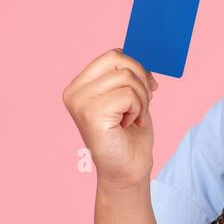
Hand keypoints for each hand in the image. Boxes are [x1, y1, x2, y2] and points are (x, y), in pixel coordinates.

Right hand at [61, 48, 159, 189]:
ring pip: (126, 77)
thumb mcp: (130, 97)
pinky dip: (139, 109)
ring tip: (135, 117)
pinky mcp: (91, 114)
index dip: (136, 66)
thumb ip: (129, 74)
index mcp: (79, 85)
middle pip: (118, 60)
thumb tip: (143, 52)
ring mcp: (80, 103)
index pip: (112, 55)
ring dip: (142, 99)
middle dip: (141, 79)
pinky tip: (130, 124)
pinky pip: (128, 95)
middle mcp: (74, 92)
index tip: (149, 86)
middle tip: (144, 103)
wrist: (128, 170)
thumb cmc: (129, 135)